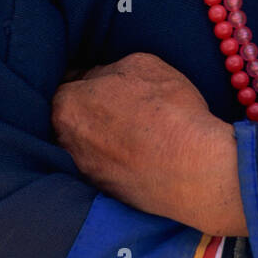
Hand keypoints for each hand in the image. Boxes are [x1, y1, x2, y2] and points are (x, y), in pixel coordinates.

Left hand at [52, 52, 247, 236]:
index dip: (88, 81)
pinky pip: (102, 165)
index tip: (103, 83)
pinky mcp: (103, 193)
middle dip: (89, 109)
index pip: (68, 84)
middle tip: (117, 105)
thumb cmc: (168, 109)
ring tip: (129, 131)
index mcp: (68, 105)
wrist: (192, 168)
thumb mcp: (140, 64)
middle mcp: (66, 140)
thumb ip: (110, 70)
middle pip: (72, 116)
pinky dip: (114, 159)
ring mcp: (82, 170)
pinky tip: (135, 152)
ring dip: (101, 136)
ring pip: (87, 143)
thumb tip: (102, 79)